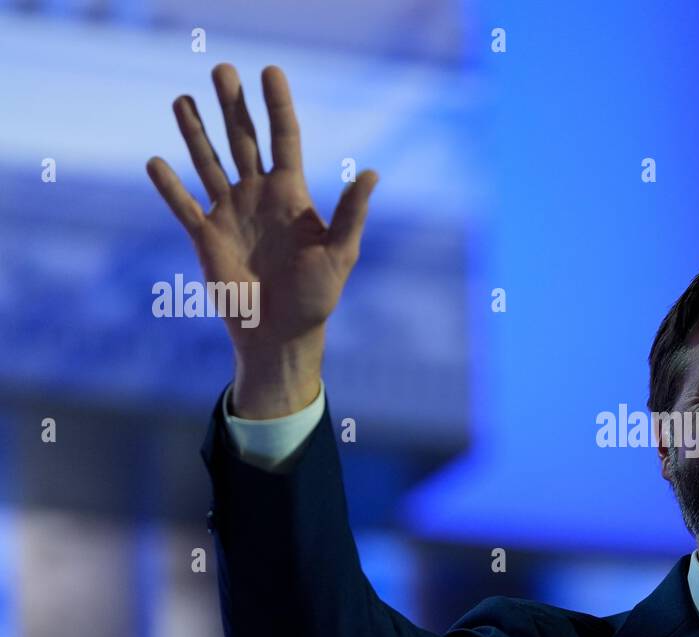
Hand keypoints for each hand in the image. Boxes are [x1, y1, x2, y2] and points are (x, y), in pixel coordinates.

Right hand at [147, 64, 376, 412]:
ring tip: (182, 98)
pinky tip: (156, 162)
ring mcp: (230, 214)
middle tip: (222, 69)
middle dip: (233, 106)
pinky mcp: (206, 237)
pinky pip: (183, 205)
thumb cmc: (317, 298)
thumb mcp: (340, 254)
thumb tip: (372, 173)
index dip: (278, 105)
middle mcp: (258, 196)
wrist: (282, 335)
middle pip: (243, 140)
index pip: (284, 139)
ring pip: (209, 163)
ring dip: (195, 132)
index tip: (270, 72)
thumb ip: (350, 214)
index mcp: (291, 195)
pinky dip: (169, 186)